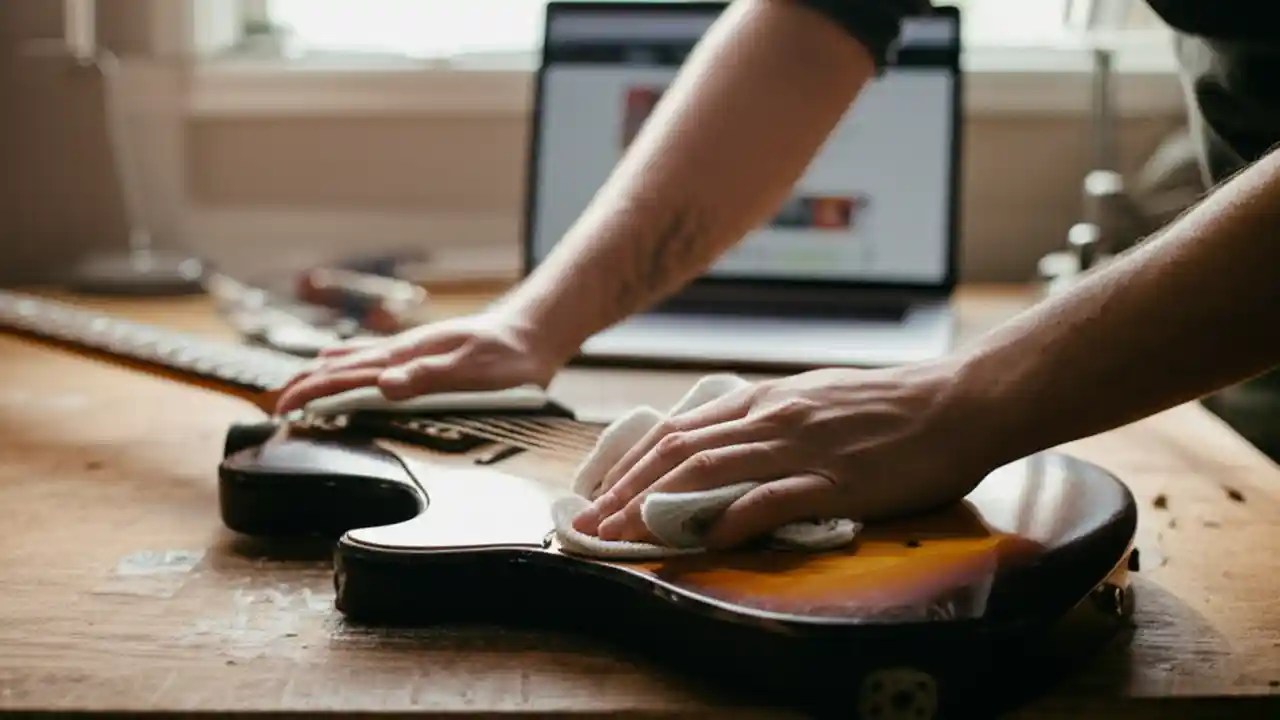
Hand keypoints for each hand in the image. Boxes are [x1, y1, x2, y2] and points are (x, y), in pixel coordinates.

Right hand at [273, 311, 561, 413]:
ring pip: (353, 360)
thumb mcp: (473, 372)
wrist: (532, 333)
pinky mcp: (421, 353)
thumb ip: (429, 377)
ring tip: (295, 384)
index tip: (283, 407)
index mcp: (406, 358)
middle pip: (341, 367)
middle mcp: (402, 352)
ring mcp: (410, 350)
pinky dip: (346, 364)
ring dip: (321, 373)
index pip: (346, 376)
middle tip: (275, 404)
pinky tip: (340, 362)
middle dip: (305, 383)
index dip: (312, 391)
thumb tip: (386, 384)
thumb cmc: (508, 358)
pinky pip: (371, 358)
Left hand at [571, 363, 996, 547]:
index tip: (597, 494)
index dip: (629, 465)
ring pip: (707, 473)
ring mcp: (799, 447)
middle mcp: (770, 418)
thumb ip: (766, 421)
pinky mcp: (834, 480)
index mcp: (764, 400)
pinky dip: (730, 518)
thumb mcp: (814, 399)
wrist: (958, 401)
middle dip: (624, 489)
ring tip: (620, 535)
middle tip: (590, 524)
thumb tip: (722, 444)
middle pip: (677, 452)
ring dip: (654, 506)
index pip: (677, 431)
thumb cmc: (890, 406)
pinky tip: (702, 540)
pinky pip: (771, 499)